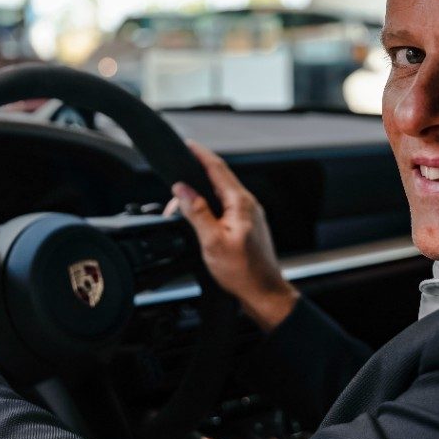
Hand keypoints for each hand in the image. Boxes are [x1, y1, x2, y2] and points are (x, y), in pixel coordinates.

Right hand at [165, 140, 298, 332]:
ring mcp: (249, 215)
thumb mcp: (212, 241)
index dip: (201, 155)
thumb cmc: (243, 272)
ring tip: (182, 211)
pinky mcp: (247, 226)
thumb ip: (196, 212)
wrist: (264, 293)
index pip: (218, 168)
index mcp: (240, 202)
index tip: (189, 144)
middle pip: (218, 181)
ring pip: (220, 196)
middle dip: (194, 182)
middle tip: (174, 195)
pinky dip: (208, 210)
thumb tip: (182, 190)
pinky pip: (224, 209)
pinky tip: (199, 222)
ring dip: (200, 198)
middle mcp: (247, 204)